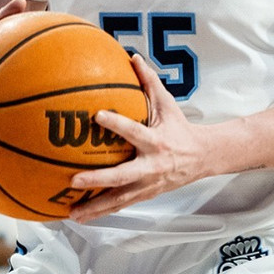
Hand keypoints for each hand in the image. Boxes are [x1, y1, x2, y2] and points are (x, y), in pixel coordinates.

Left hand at [67, 56, 212, 221]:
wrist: (202, 158)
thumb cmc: (180, 128)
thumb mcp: (167, 104)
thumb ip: (149, 81)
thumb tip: (131, 57)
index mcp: (156, 142)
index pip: (134, 131)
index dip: (117, 124)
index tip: (97, 115)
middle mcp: (151, 166)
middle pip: (122, 176)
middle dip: (98, 179)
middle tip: (74, 179)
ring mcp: (147, 185)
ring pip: (119, 199)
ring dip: (95, 207)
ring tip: (71, 213)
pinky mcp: (144, 195)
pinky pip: (120, 205)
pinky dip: (100, 212)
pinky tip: (81, 216)